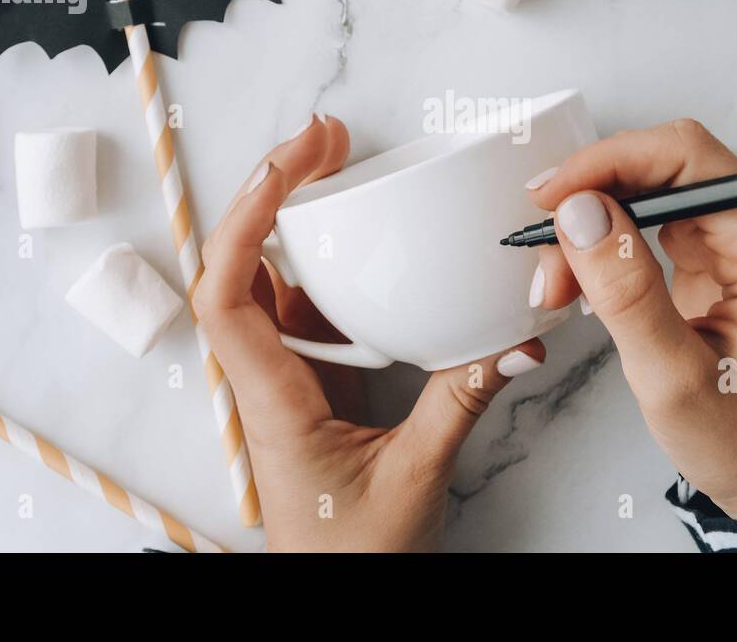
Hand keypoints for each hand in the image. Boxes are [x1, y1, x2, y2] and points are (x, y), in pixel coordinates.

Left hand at [196, 115, 544, 551]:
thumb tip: (511, 341)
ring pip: (274, 278)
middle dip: (274, 190)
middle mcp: (268, 377)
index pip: (225, 294)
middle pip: (241, 264)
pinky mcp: (315, 380)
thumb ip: (459, 406)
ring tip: (343, 163)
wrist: (333, 596)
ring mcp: (289, 375)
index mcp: (272, 401)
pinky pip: (313, 305)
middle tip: (327, 140)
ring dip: (300, 217)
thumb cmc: (350, 557)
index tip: (288, 169)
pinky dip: (336, 261)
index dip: (245, 222)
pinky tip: (370, 239)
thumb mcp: (413, 480)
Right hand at [529, 119, 736, 519]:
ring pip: (650, 183)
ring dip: (594, 219)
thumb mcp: (675, 382)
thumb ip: (627, 293)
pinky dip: (609, 238)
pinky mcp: (720, 244)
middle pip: (664, 161)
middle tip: (545, 256)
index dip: (608, 162)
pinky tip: (586, 282)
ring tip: (561, 285)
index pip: (684, 157)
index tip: (548, 199)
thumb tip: (579, 213)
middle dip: (593, 195)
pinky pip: (651, 212)